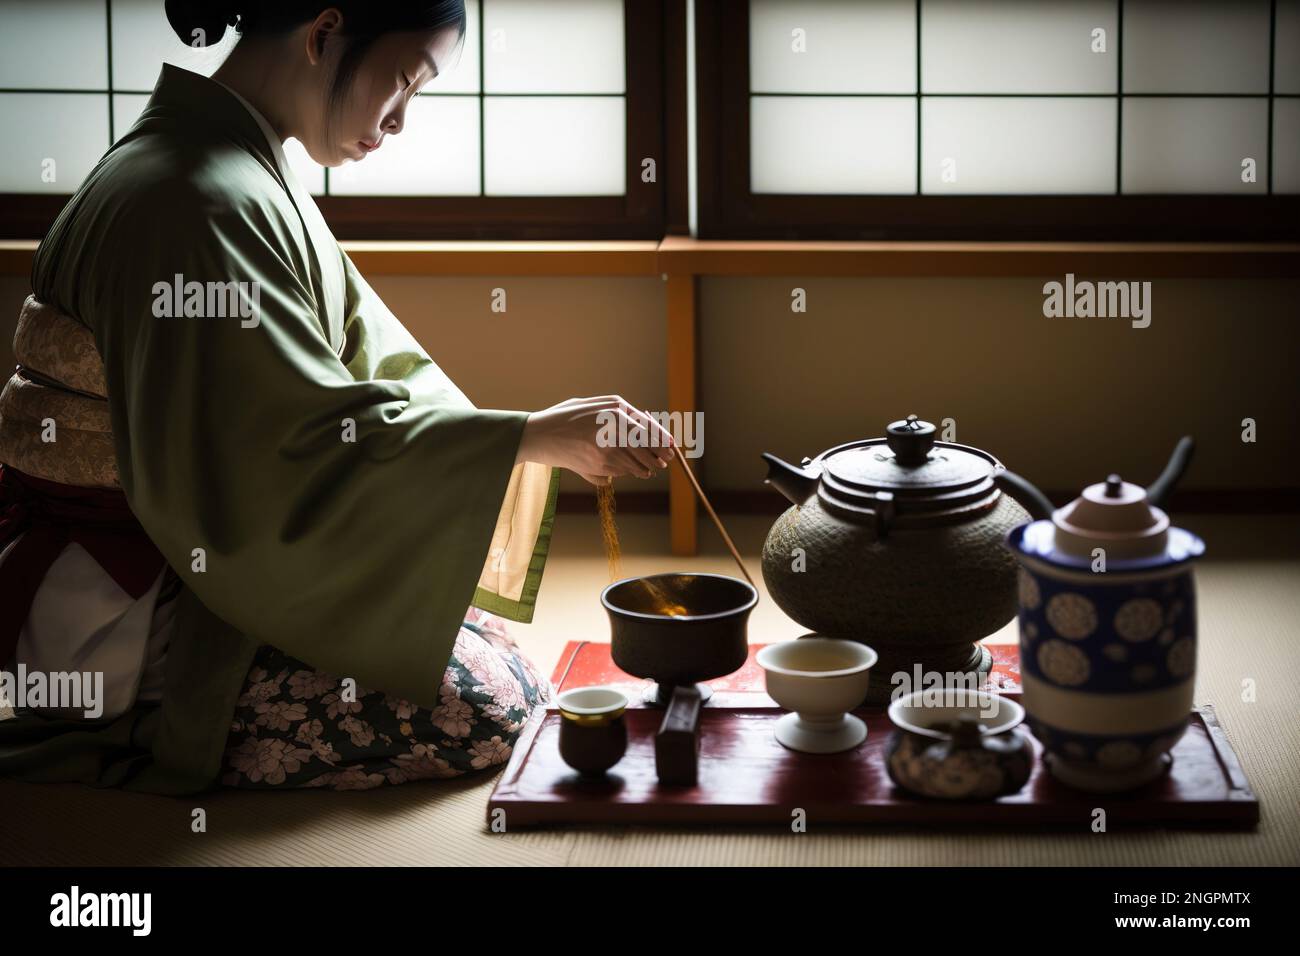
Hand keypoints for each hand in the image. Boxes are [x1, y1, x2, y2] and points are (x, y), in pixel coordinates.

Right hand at [515, 395, 675, 484]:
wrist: (538, 435)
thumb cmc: (565, 418)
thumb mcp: (591, 406)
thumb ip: (615, 413)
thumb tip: (642, 426)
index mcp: (614, 406)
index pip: (645, 424)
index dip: (661, 437)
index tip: (671, 446)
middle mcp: (613, 422)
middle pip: (645, 442)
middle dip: (658, 454)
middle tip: (666, 461)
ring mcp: (607, 443)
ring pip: (635, 459)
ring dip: (646, 467)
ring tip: (652, 470)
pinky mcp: (599, 461)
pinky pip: (621, 469)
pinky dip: (629, 472)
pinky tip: (636, 473)